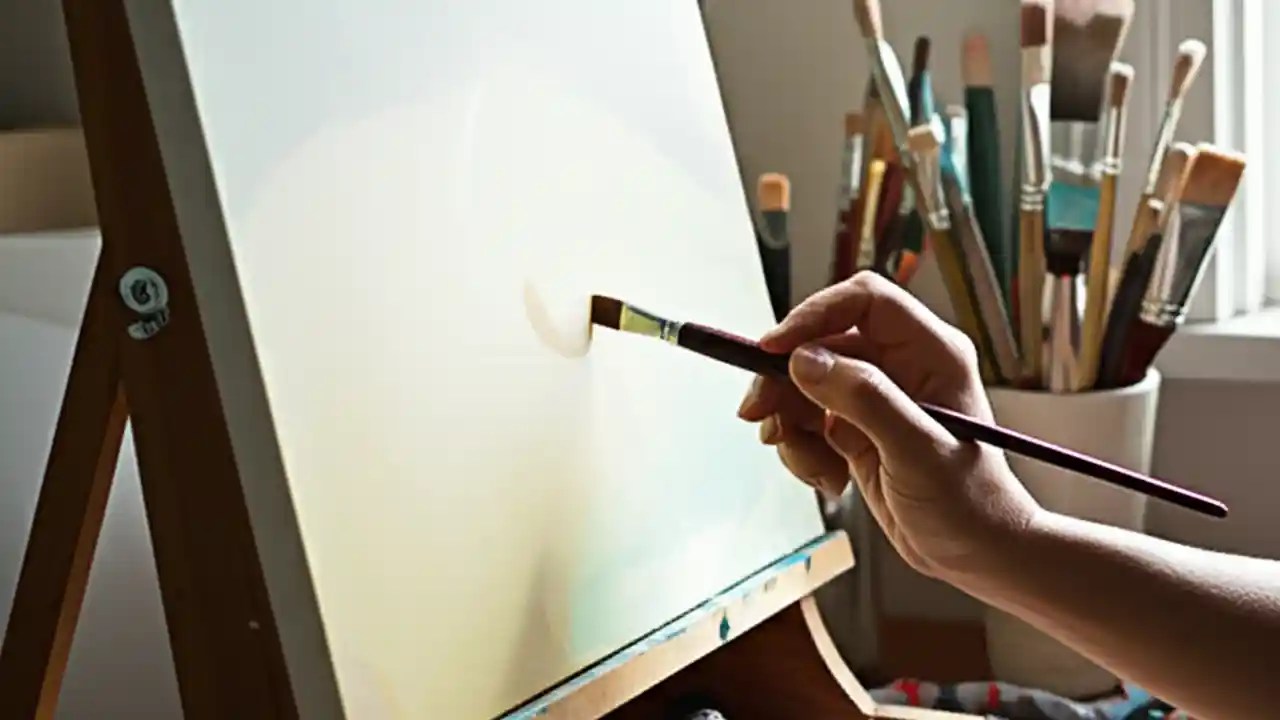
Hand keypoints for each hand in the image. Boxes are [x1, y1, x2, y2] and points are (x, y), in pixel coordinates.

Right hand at [738, 272, 1039, 583]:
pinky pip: (807, 422)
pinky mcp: (857, 428)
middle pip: (821, 343)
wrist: (976, 555)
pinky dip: (803, 449)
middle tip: (758, 415)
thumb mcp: (917, 449)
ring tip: (813, 466)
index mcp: (931, 352)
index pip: (863, 302)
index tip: (772, 350)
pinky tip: (829, 479)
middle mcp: (902, 366)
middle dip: (784, 381)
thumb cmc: (969, 503)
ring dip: (792, 424)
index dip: (813, 316)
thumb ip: (863, 399)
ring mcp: (876, 398)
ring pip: (805, 385)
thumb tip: (805, 361)